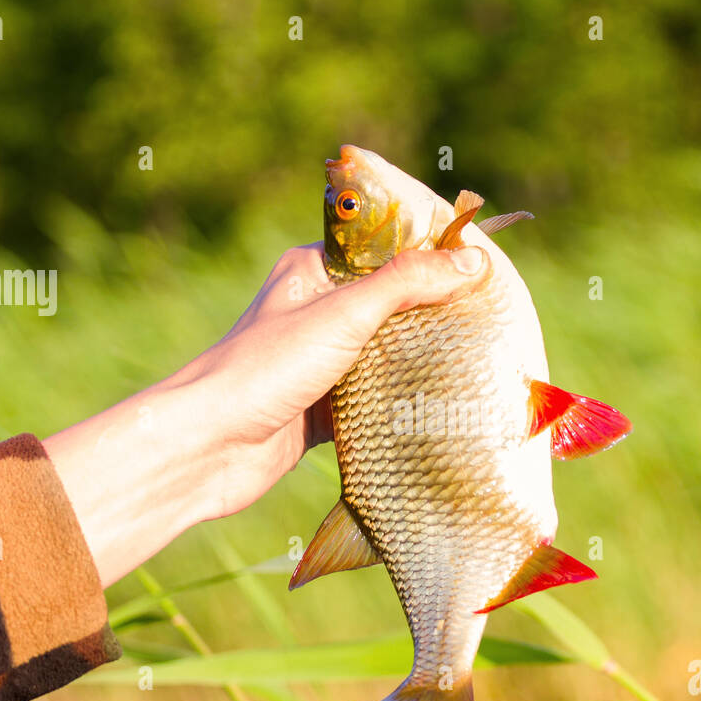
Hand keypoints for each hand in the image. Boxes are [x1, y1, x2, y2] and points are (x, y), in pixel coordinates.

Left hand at [43, 242, 489, 586]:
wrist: (208, 448)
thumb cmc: (265, 368)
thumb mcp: (344, 314)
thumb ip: (407, 285)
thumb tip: (473, 262)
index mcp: (311, 273)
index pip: (382, 252)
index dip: (430, 258)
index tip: (483, 270)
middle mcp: (314, 314)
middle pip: (389, 307)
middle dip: (434, 316)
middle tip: (492, 324)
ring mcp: (317, 365)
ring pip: (383, 357)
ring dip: (419, 364)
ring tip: (478, 365)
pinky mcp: (320, 412)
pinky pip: (372, 403)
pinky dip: (400, 406)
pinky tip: (441, 411)